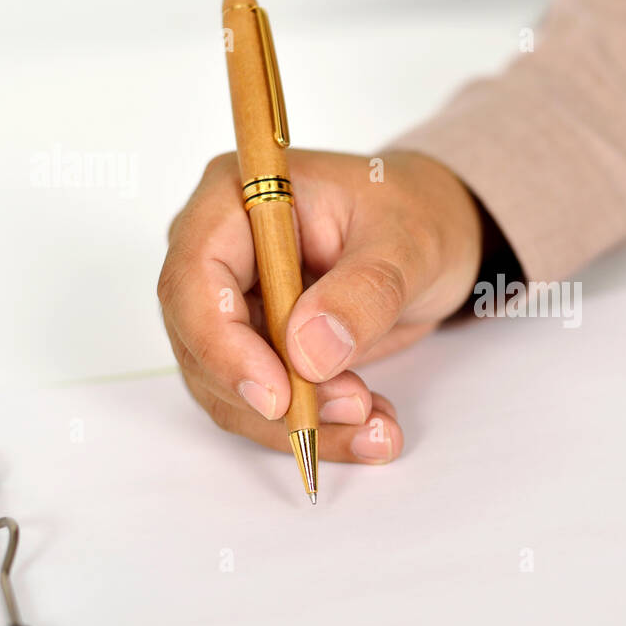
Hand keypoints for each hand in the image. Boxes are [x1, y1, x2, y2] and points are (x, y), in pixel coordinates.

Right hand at [157, 149, 482, 461]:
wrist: (432, 234)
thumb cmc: (415, 215)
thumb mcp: (407, 245)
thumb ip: (362, 293)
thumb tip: (308, 353)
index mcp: (237, 198)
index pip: (194, 278)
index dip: (223, 346)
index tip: (276, 396)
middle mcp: (221, 251)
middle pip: (203, 343)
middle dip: (273, 395)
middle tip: (351, 409)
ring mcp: (233, 303)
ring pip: (231, 388)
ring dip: (299, 422)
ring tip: (375, 426)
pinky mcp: (255, 347)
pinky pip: (265, 403)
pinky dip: (316, 426)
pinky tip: (369, 426)